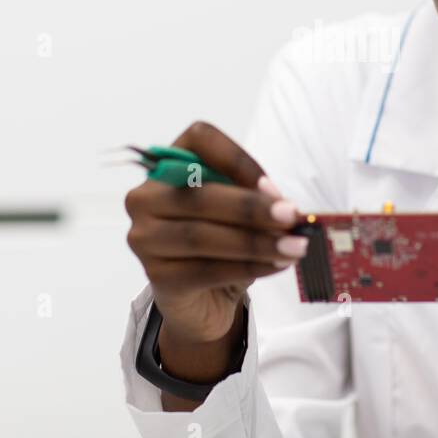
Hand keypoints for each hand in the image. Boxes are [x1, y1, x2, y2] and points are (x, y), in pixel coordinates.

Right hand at [123, 121, 305, 344]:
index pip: (199, 140)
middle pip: (200, 195)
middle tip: (292, 217)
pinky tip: (276, 265)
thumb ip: (254, 199)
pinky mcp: (156, 277)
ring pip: (202, 236)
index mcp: (166, 164)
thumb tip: (282, 204)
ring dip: (256, 242)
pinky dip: (248, 267)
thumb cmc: (221, 241)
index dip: (238, 160)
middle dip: (252, 208)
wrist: (202, 297)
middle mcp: (146, 197)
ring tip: (293, 247)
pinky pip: (206, 270)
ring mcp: (145, 238)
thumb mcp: (237, 210)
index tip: (272, 186)